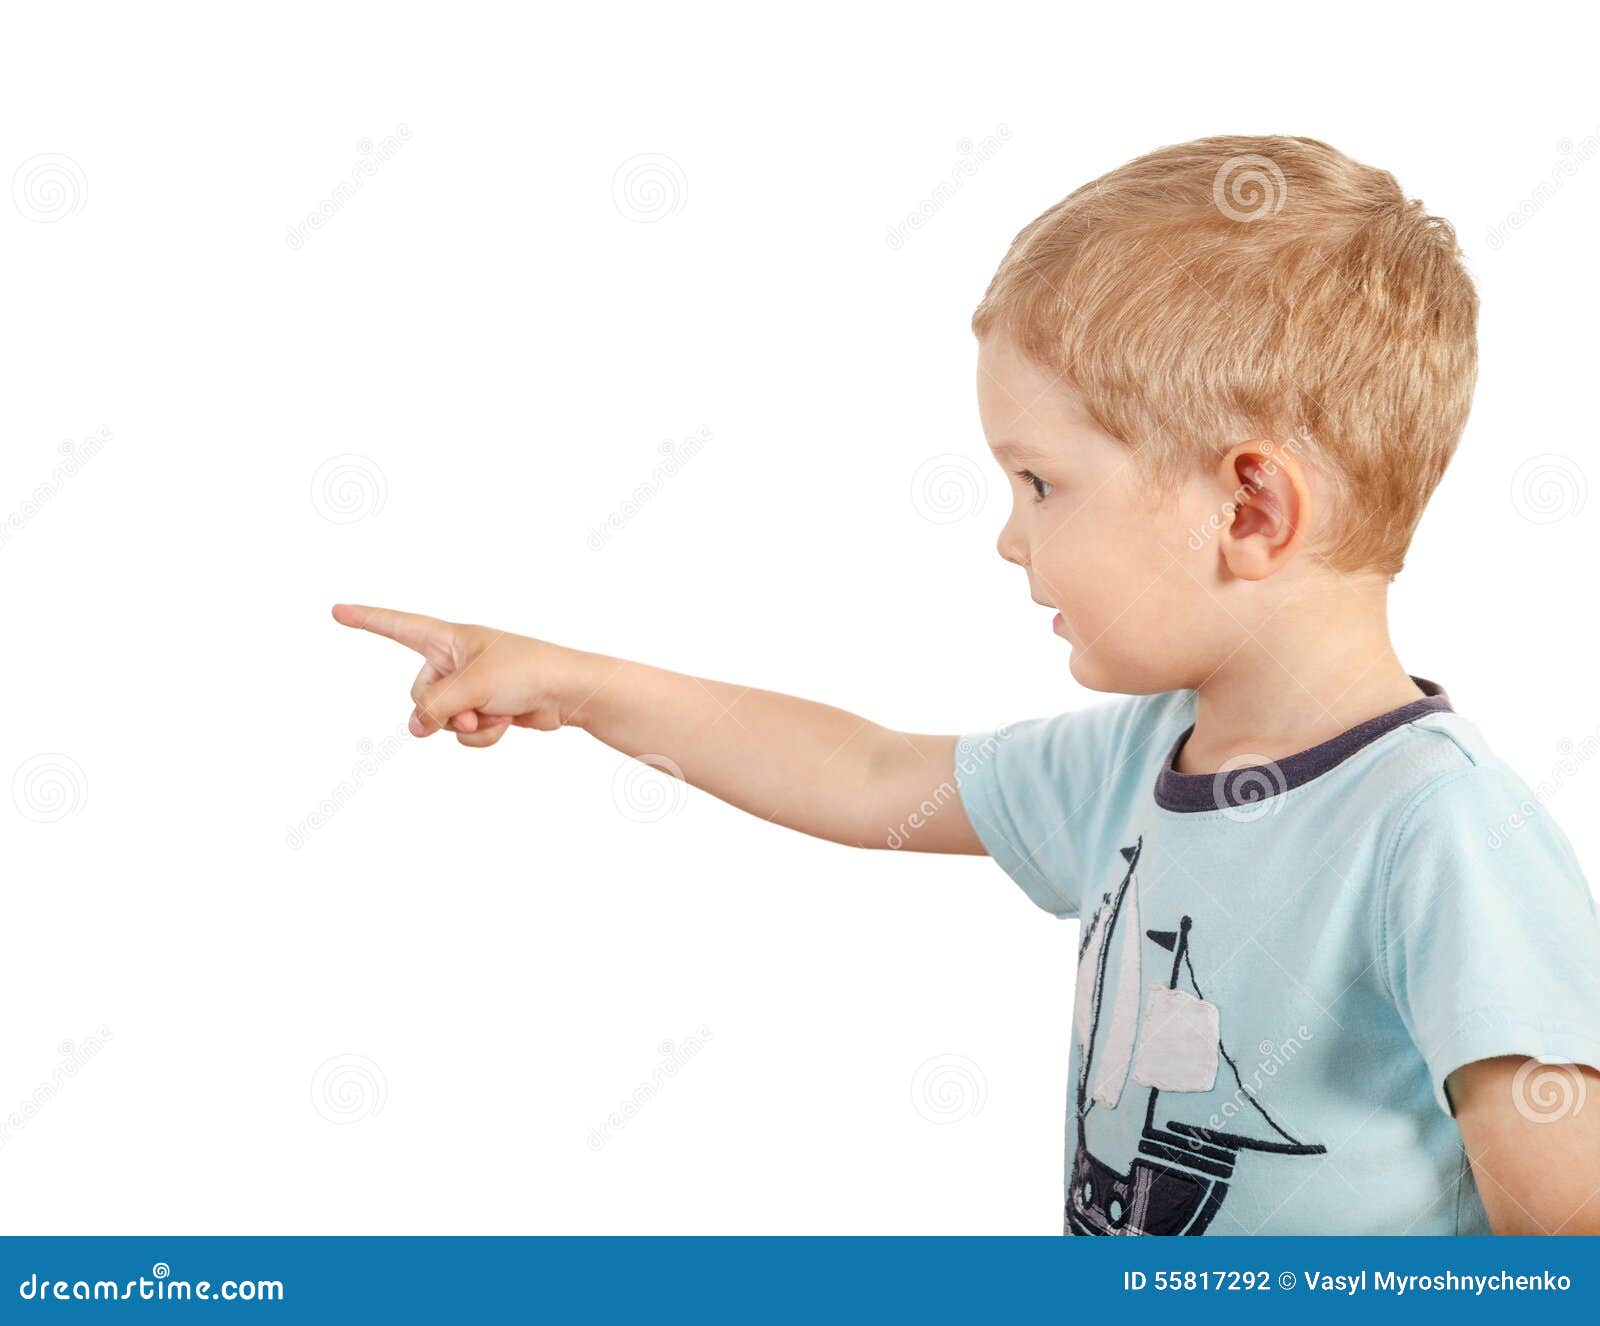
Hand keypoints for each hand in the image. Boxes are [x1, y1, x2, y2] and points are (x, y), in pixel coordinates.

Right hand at [332, 603, 582, 747]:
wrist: (568, 692)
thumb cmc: (526, 671)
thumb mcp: (471, 685)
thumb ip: (434, 707)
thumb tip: (416, 727)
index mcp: (449, 637)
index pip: (398, 626)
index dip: (367, 620)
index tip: (338, 611)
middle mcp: (456, 659)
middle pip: (420, 693)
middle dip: (442, 709)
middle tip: (473, 706)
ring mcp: (470, 686)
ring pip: (442, 718)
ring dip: (467, 724)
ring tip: (496, 711)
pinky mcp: (486, 708)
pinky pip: (465, 732)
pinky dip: (484, 733)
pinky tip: (507, 721)